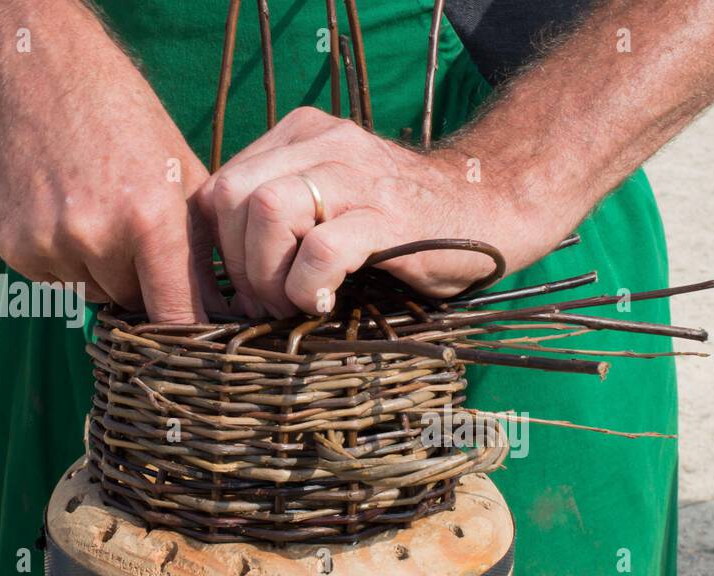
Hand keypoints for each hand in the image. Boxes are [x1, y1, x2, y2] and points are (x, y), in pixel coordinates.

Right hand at [0, 58, 222, 322]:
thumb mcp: (186, 180)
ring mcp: (50, 244)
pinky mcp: (14, 248)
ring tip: (99, 215)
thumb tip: (225, 317)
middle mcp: (97, 238)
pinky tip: (66, 214)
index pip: (176, 317)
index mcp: (151, 220)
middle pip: (134, 306)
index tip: (199, 350)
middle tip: (137, 237)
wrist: (38, 78)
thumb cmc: (128, 127)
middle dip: (144, 285)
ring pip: (95, 295)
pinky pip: (57, 281)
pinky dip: (67, 262)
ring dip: (103, 273)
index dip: (188, 337)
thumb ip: (204, 252)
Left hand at [197, 107, 556, 317]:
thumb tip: (229, 267)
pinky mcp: (389, 216)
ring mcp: (359, 176)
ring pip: (269, 211)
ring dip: (268, 275)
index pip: (222, 184)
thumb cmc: (408, 220)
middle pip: (235, 195)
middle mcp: (326, 143)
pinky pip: (321, 249)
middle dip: (239, 262)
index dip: (222, 246)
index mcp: (304, 135)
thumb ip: (287, 211)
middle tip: (268, 302)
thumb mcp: (336, 198)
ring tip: (294, 302)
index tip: (249, 286)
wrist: (492, 210)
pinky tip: (324, 302)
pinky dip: (308, 287)